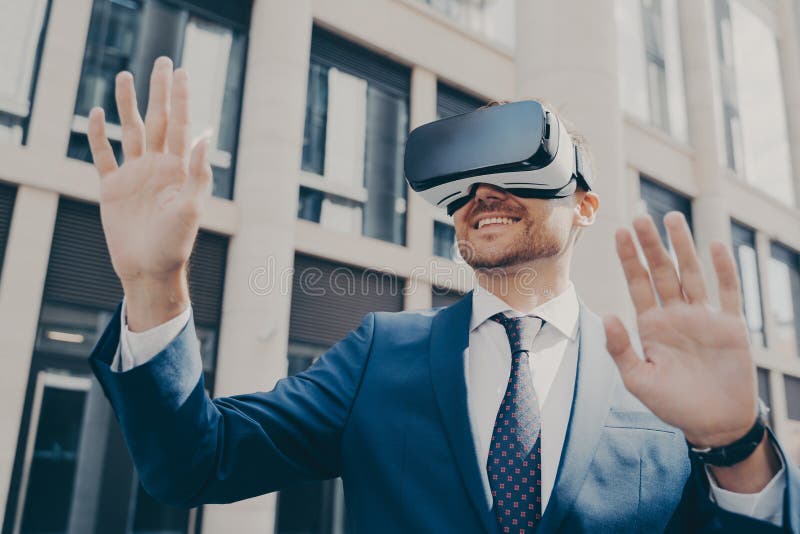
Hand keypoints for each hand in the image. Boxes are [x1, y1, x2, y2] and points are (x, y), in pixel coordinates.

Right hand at [88, 57, 211, 329]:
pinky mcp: (112, 188)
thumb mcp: (191, 208)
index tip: (181, 72)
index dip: (181, 98)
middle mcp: (157, 166)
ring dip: (126, 105)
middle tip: (162, 61)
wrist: (148, 270)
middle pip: (158, 120)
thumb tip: (207, 134)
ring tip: (124, 76)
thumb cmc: (174, 244)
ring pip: (130, 131)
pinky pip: (103, 156)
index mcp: (179, 170)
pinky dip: (98, 136)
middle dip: (159, 91)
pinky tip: (96, 114)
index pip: (181, 125)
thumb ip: (198, 172)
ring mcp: (134, 175)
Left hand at [603, 212, 757, 448]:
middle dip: (651, 245)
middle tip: (640, 217)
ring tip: (671, 218)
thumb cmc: (673, 405)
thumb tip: (608, 316)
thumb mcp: (638, 380)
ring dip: (682, 247)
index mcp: (652, 326)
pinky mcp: (731, 326)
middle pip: (662, 272)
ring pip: (692, 273)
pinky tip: (715, 245)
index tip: (619, 232)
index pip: (637, 284)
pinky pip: (728, 292)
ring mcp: (704, 318)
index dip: (629, 258)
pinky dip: (723, 269)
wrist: (714, 423)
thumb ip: (621, 348)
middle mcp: (676, 315)